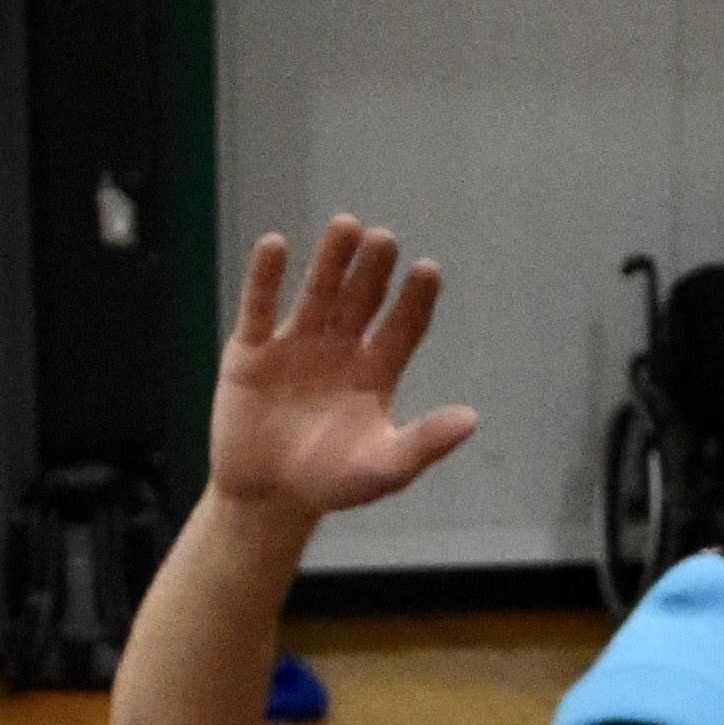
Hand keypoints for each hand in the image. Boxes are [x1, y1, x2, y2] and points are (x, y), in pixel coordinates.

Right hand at [208, 219, 481, 521]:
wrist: (266, 498)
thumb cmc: (330, 484)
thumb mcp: (383, 468)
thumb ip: (424, 442)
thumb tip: (472, 419)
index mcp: (376, 370)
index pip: (403, 324)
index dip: (415, 298)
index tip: (428, 270)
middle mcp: (340, 347)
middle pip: (362, 298)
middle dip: (373, 270)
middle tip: (385, 239)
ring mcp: (296, 344)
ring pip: (317, 292)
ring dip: (331, 261)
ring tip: (346, 226)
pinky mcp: (251, 351)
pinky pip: (258, 307)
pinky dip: (265, 278)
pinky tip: (275, 245)